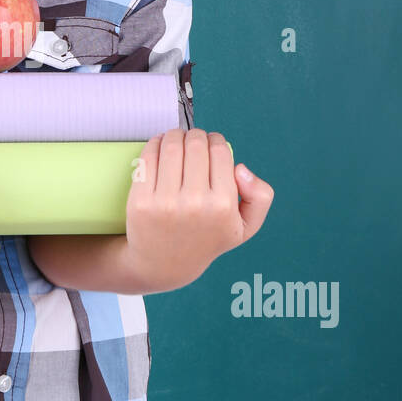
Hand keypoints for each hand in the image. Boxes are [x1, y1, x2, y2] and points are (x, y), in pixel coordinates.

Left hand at [125, 129, 274, 290]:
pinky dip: (154, 144)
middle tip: (192, 139)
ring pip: (171, 147)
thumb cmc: (206, 240)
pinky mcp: (141, 201)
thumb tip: (240, 167)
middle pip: (195, 145)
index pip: (220, 152)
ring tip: (175, 139)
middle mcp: (195, 203)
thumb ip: (260, 196)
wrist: (165, 265)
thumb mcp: (245, 228)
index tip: (211, 142)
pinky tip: (159, 145)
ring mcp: (165, 202)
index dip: (216, 140)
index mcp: (223, 206)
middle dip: (195, 135)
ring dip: (174, 135)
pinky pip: (148, 159)